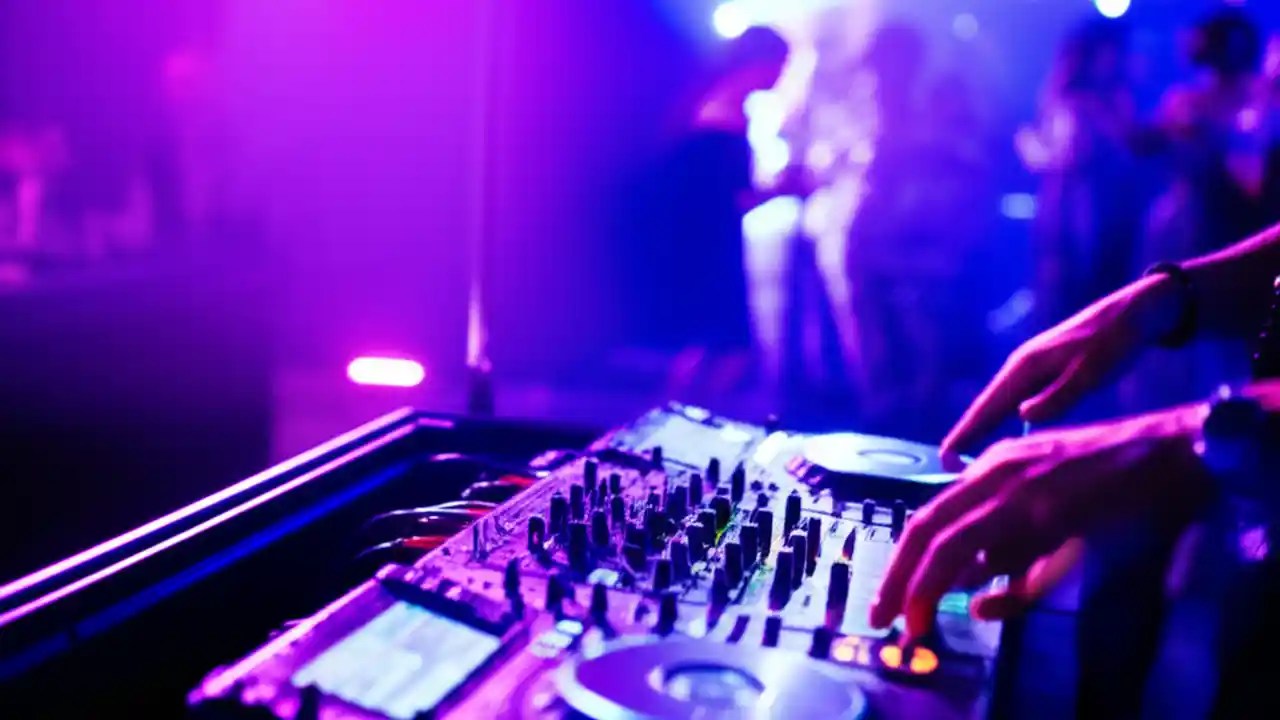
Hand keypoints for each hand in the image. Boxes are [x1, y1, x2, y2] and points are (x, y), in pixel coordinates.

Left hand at [872, 405, 1210, 638]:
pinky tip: (985, 607)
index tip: (889, 599)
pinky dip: (988, 583)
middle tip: (880, 616)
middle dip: (897, 576)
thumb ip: (1007, 553)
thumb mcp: (1043, 521)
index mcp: (987, 470)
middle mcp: (991, 472)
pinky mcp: (1045, 504)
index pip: (929, 518)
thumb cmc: (1109, 487)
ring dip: (925, 584)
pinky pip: (1004, 551)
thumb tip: (972, 597)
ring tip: (914, 623)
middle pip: (925, 527)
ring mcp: (1015, 485)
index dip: (903, 561)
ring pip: (950, 540)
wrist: (1163, 454)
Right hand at [941, 275, 1179, 456]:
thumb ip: (1059, 396)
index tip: (946, 459)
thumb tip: (1022, 417)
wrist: (1138, 312)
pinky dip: (1001, 422)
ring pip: (998, 405)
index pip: (987, 407)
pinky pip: (1014, 403)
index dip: (965, 433)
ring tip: (966, 459)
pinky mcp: (1046, 374)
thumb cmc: (1117, 342)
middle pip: (985, 407)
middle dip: (965, 435)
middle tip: (947, 467)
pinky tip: (1003, 438)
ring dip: (981, 430)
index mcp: (1026, 366)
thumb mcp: (1092, 371)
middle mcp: (1021, 367)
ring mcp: (1032, 370)